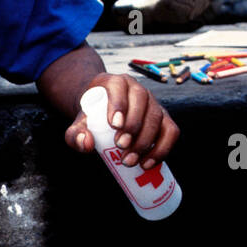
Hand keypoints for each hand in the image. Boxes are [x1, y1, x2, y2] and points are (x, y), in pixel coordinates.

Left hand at [64, 73, 178, 169]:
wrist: (104, 115)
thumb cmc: (91, 118)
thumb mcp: (78, 125)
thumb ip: (75, 135)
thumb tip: (87, 142)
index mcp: (115, 82)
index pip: (119, 87)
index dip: (119, 104)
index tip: (114, 125)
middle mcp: (137, 88)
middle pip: (142, 102)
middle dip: (134, 126)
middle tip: (121, 147)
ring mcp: (153, 102)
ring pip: (157, 117)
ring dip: (146, 141)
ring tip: (129, 160)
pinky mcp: (164, 118)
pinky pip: (171, 131)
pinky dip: (162, 148)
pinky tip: (147, 164)